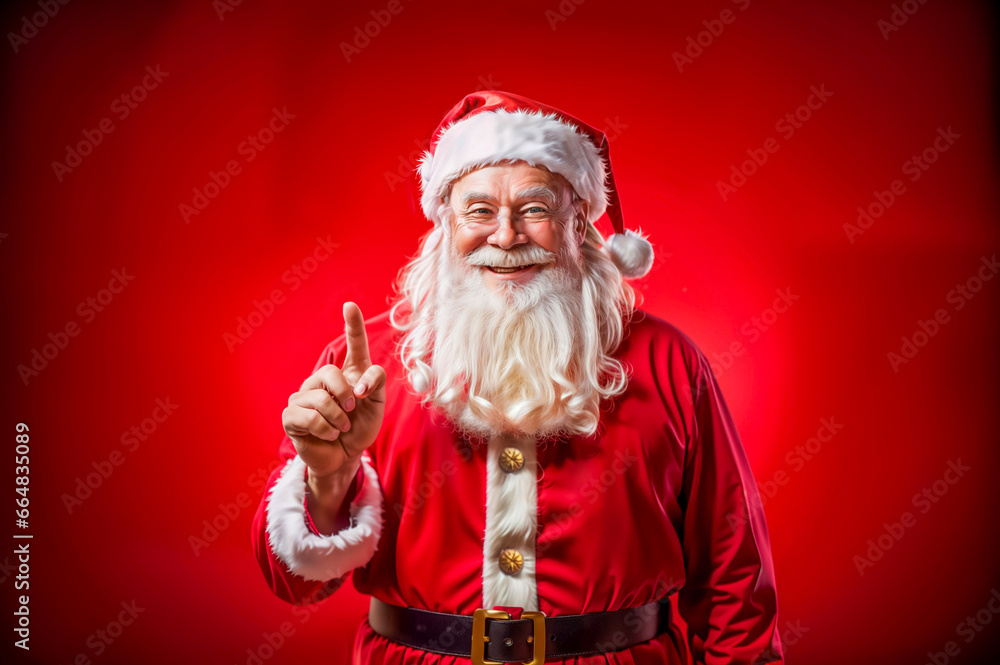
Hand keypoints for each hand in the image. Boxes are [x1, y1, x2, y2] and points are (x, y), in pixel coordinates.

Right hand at [282, 302, 386, 478]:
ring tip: (340, 428)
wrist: (344, 457)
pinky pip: (310, 417)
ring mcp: (303, 396)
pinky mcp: (291, 416)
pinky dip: (326, 430)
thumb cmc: (359, 429)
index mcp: (348, 374)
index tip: (350, 305)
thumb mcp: (377, 407)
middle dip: (346, 394)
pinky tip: (327, 436)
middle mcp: (323, 380)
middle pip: (332, 372)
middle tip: (352, 410)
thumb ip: (377, 385)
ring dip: (338, 419)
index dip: (352, 324)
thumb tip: (359, 384)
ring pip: (320, 398)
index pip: (352, 345)